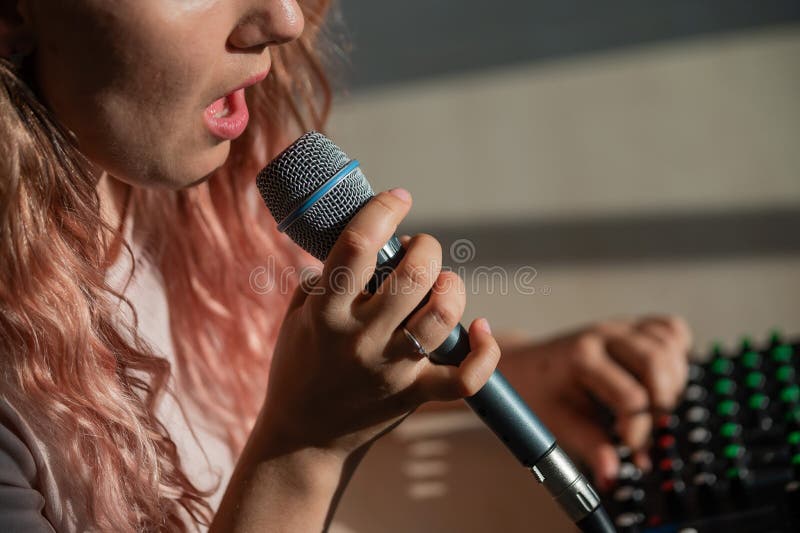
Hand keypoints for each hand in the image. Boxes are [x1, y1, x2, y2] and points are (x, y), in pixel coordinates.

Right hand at [261, 189, 500, 459]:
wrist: (303, 438)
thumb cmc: (298, 367)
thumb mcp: (296, 316)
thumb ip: (324, 279)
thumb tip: (361, 243)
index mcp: (325, 312)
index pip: (356, 246)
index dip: (383, 211)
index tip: (398, 198)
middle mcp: (360, 338)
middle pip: (412, 276)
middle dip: (426, 248)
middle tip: (420, 248)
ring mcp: (390, 369)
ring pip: (441, 318)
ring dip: (452, 289)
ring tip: (444, 283)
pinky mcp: (414, 395)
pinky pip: (464, 378)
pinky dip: (484, 352)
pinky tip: (482, 329)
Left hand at [499, 316, 690, 488]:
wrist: (522, 367)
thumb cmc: (538, 394)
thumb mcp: (558, 423)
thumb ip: (590, 447)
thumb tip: (612, 476)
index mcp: (581, 358)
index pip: (630, 396)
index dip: (638, 430)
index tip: (630, 448)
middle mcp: (603, 336)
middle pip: (656, 361)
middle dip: (661, 402)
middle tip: (650, 425)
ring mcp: (619, 327)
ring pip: (668, 344)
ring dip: (673, 379)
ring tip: (655, 405)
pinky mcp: (631, 326)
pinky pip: (670, 328)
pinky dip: (677, 351)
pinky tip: (663, 376)